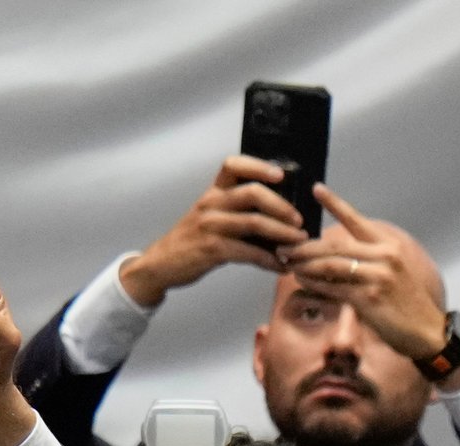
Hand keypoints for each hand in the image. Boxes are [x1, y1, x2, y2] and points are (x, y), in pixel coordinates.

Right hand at [117, 155, 305, 307]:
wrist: (161, 265)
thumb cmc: (191, 241)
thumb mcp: (208, 216)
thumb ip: (234, 209)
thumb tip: (277, 212)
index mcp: (212, 192)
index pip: (233, 165)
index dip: (258, 166)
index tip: (281, 175)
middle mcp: (211, 204)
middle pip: (252, 193)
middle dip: (282, 206)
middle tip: (299, 220)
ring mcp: (210, 226)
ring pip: (254, 222)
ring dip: (282, 233)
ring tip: (298, 242)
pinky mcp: (212, 249)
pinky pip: (248, 252)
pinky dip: (269, 260)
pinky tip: (280, 265)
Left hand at [279, 187, 459, 376]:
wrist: (426, 330)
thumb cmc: (406, 303)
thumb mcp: (391, 273)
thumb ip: (366, 261)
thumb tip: (333, 257)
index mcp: (389, 245)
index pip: (357, 220)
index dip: (335, 204)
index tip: (316, 189)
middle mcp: (385, 255)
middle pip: (336, 245)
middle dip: (306, 246)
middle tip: (285, 246)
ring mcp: (378, 276)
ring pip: (331, 265)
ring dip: (305, 264)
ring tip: (287, 262)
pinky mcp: (369, 297)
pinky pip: (333, 287)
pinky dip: (314, 283)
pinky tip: (300, 280)